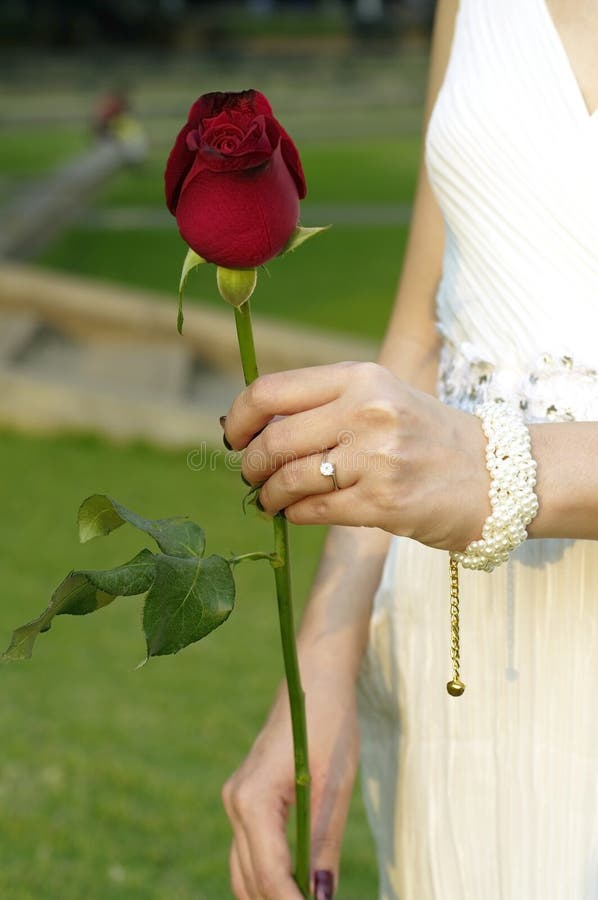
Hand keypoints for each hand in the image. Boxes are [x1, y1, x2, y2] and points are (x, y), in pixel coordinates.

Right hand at [222, 667, 358, 898]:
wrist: (314, 678)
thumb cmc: (329, 723)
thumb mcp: (334, 786)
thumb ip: (323, 846)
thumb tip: (319, 898)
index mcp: (253, 799)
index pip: (271, 876)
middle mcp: (235, 803)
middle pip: (252, 881)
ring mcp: (237, 800)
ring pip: (246, 872)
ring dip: (273, 895)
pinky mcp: (247, 798)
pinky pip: (252, 852)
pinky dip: (271, 876)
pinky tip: (298, 884)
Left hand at [224, 361, 488, 550]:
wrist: (493, 475)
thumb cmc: (424, 436)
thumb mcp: (380, 398)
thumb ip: (323, 404)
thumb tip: (253, 425)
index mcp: (360, 378)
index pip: (271, 391)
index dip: (239, 418)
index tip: (233, 438)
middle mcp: (366, 412)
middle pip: (273, 440)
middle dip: (250, 465)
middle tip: (250, 476)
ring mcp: (376, 458)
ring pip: (289, 479)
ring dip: (267, 495)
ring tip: (269, 500)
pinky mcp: (383, 503)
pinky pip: (313, 511)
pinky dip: (294, 514)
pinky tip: (296, 513)